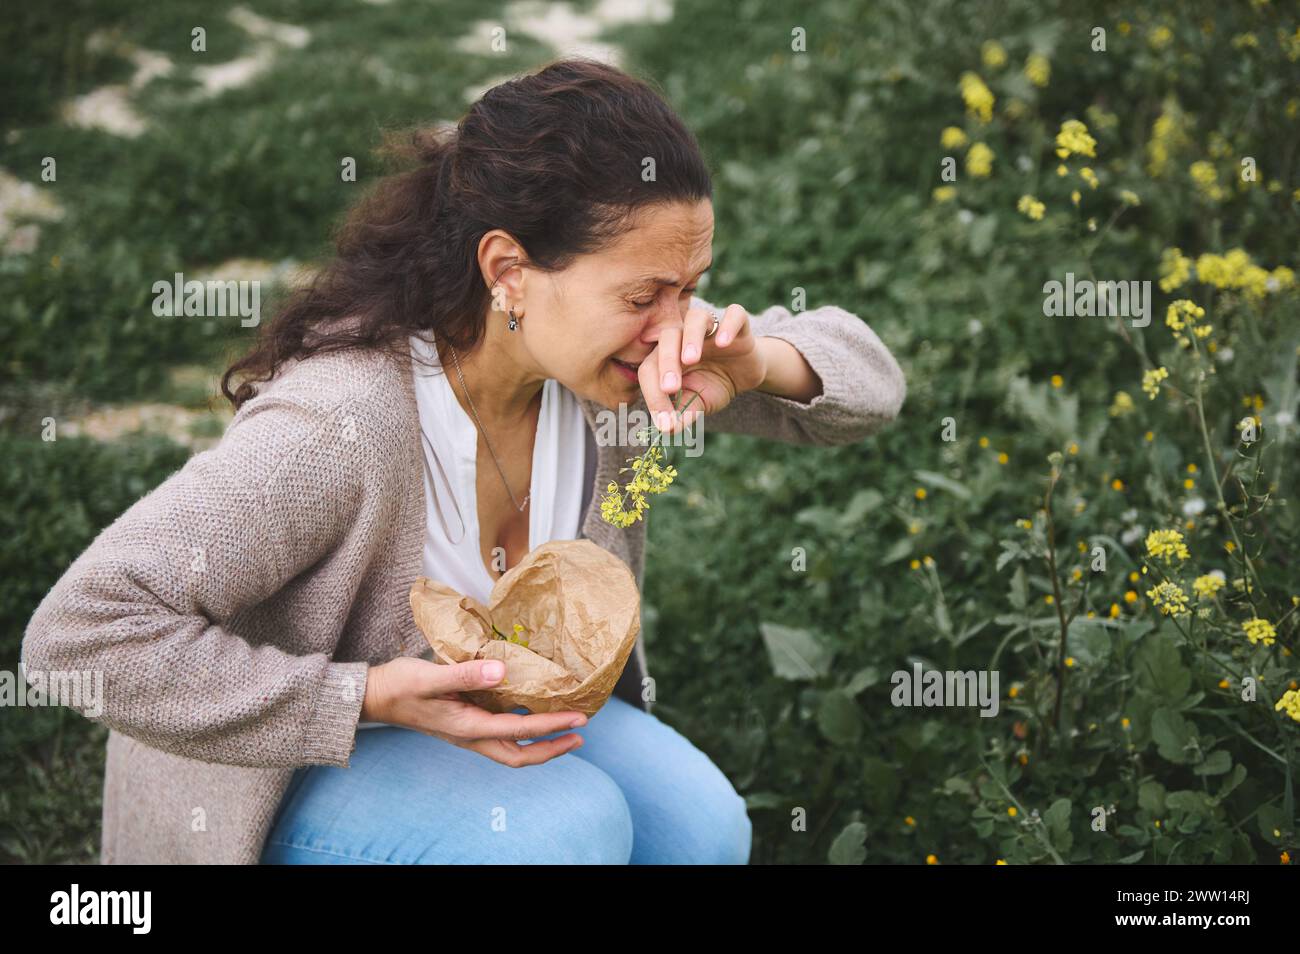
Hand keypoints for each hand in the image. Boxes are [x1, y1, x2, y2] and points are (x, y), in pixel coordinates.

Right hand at [363, 656, 586, 766]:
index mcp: (468, 728)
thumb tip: (502, 671)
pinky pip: (501, 731)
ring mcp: (468, 731)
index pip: (520, 731)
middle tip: (580, 733)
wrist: (374, 696)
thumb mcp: (431, 677)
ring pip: (511, 746)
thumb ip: (466, 675)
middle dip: (553, 747)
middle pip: (519, 754)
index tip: (579, 719)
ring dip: (540, 741)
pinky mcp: (465, 722)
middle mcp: (472, 735)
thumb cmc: (400, 686)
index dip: (552, 726)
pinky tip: (531, 708)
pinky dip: (522, 727)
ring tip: (565, 727)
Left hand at [639, 303, 767, 434]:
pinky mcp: (738, 325)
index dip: (653, 392)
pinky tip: (724, 343)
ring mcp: (711, 328)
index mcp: (667, 356)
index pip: (650, 367)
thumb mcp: (697, 405)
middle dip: (666, 362)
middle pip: (668, 337)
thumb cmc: (713, 386)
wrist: (744, 376)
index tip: (664, 417)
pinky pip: (734, 314)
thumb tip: (667, 429)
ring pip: (695, 318)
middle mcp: (684, 337)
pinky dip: (728, 325)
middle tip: (671, 388)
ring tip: (692, 359)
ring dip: (691, 337)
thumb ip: (682, 415)